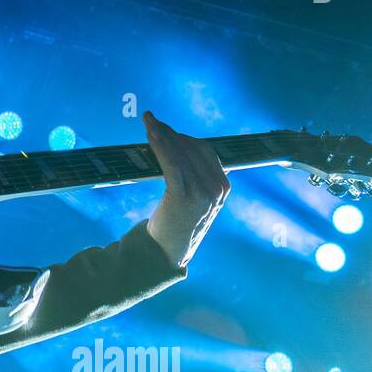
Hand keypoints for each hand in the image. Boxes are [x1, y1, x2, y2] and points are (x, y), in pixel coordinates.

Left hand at [143, 111, 230, 267]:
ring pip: (180, 154)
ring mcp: (202, 193)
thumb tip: (190, 150)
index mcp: (223, 186)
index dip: (184, 136)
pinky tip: (150, 136)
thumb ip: (201, 177)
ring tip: (148, 122)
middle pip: (192, 148)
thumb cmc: (177, 222)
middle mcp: (216, 189)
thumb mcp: (198, 199)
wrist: (167, 250)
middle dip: (171, 132)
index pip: (205, 150)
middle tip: (151, 120)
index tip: (165, 127)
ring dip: (162, 134)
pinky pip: (171, 164)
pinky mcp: (183, 197)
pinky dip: (160, 147)